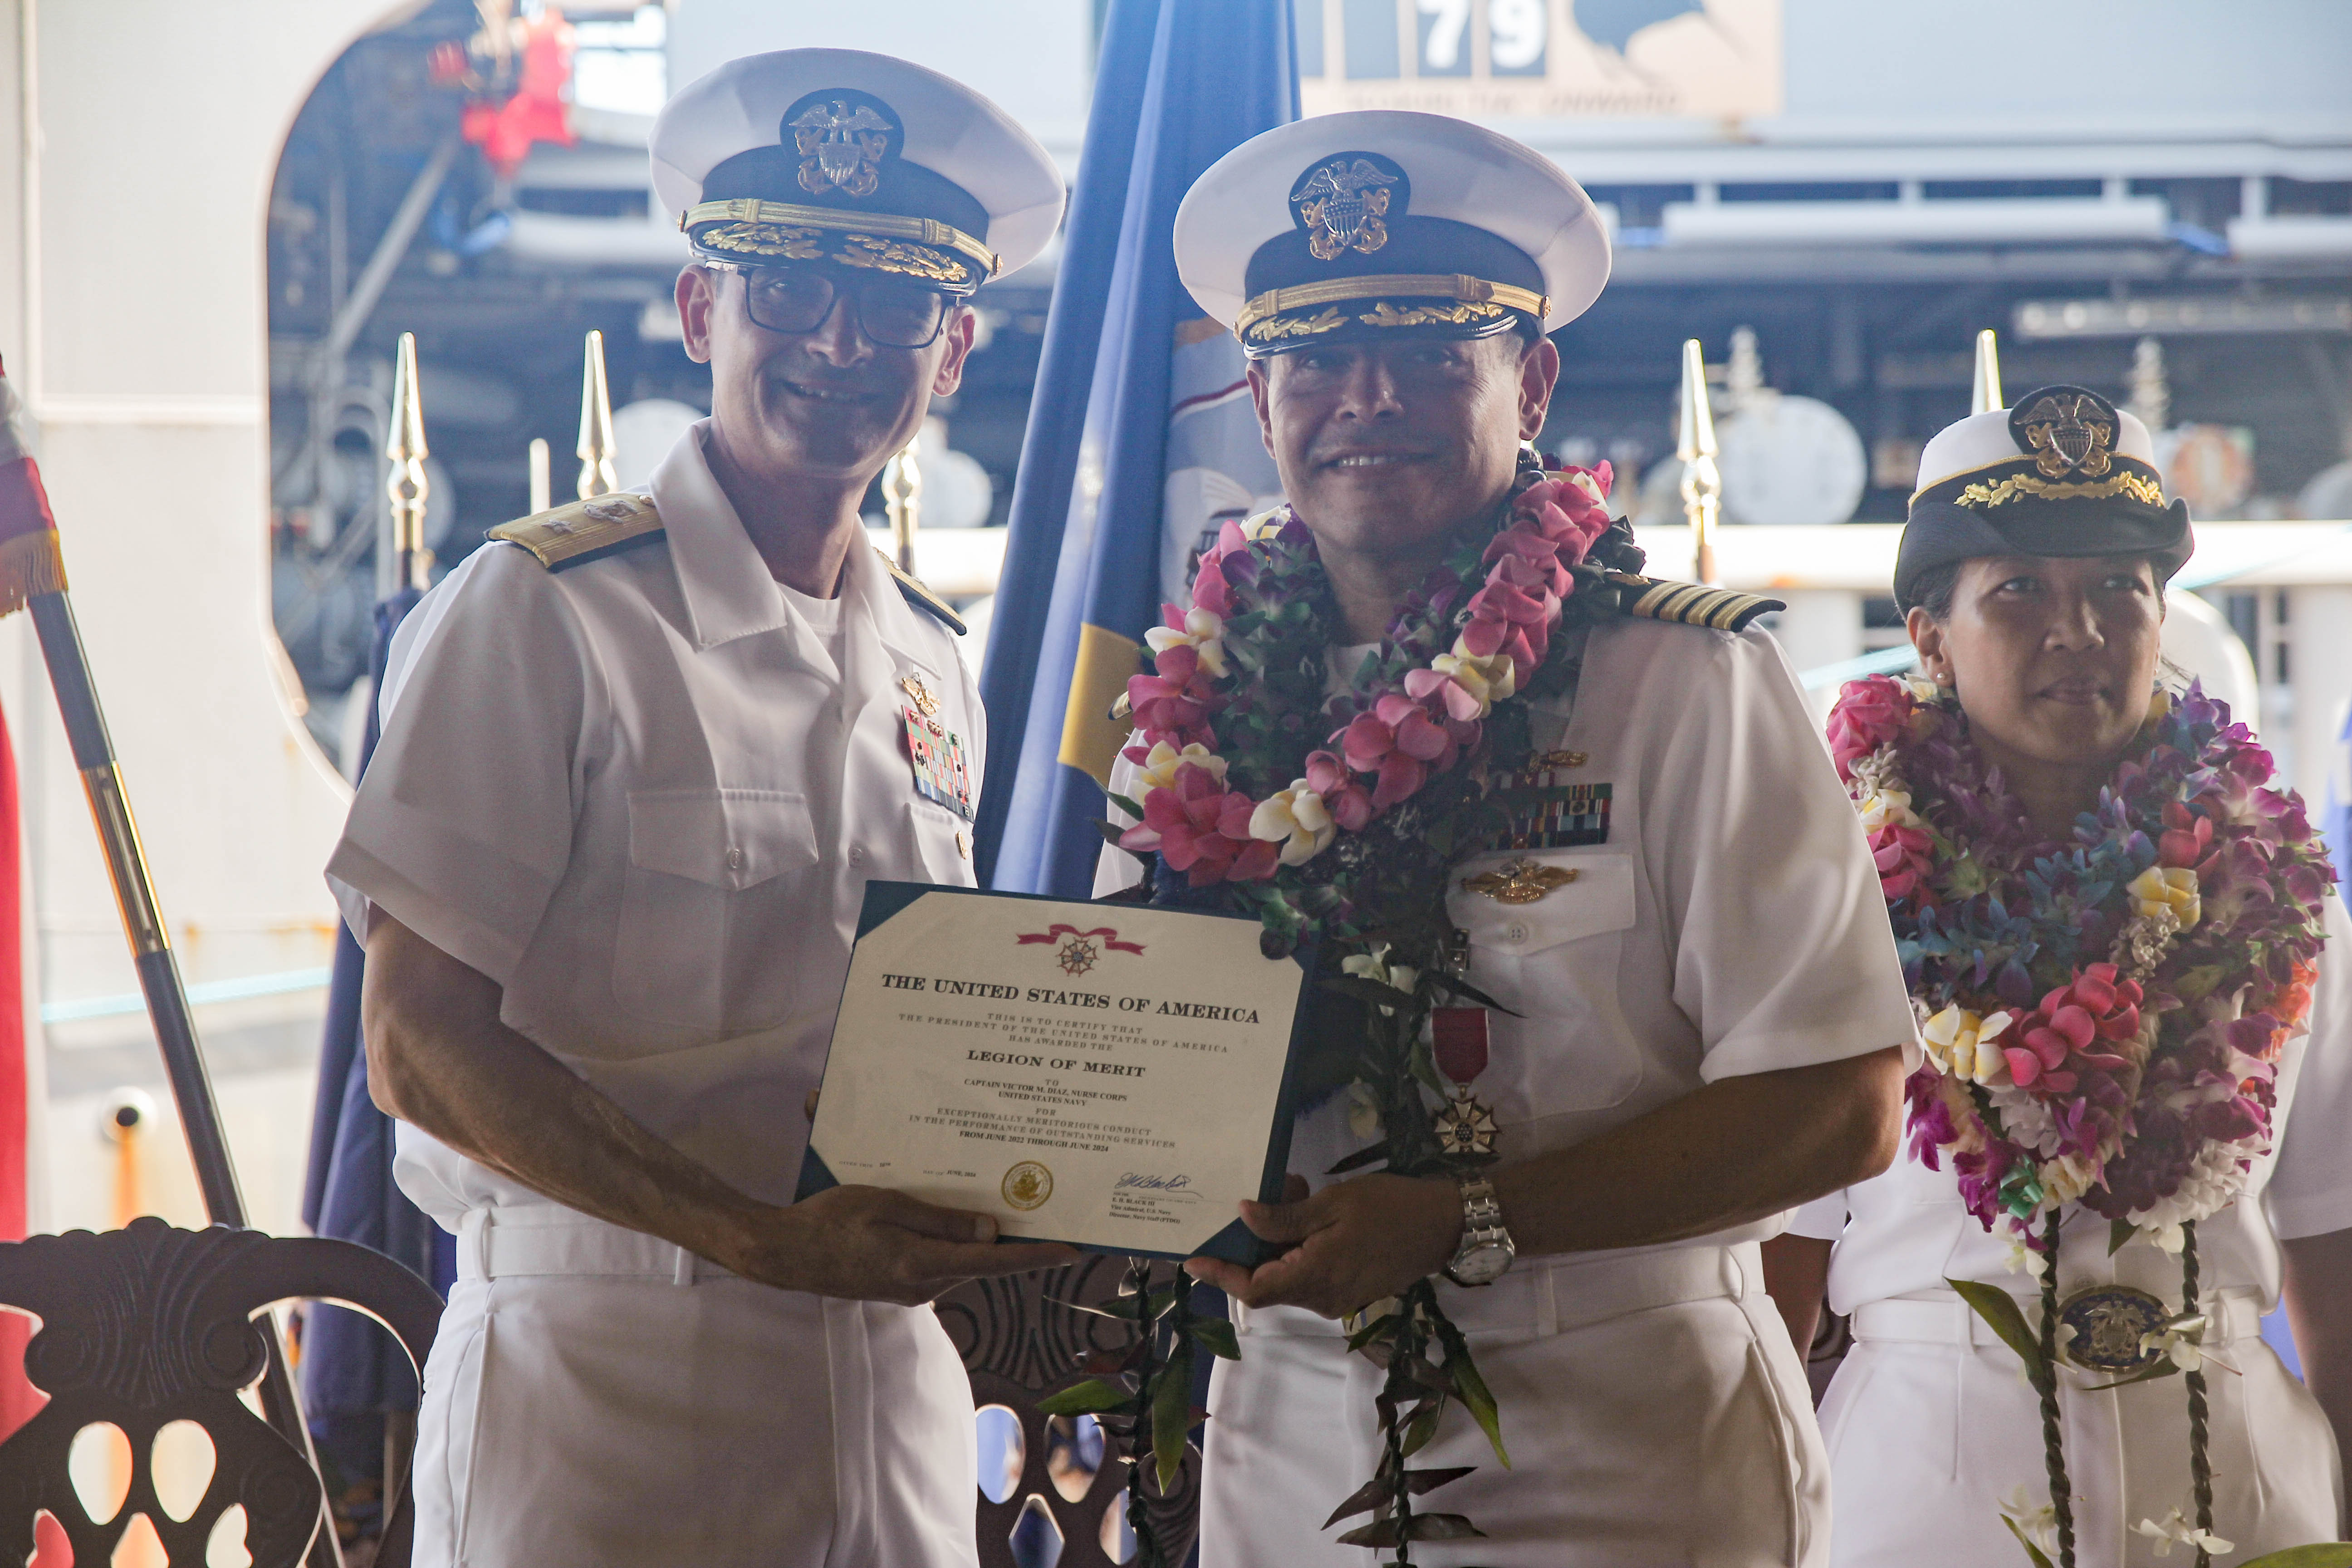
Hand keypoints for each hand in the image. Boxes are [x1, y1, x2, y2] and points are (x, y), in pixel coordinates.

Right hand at [720, 1185, 1076, 1305]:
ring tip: (1004, 1206)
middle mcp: (923, 1285)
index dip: (1036, 1255)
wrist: (784, 1253)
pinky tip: (954, 1219)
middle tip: (1043, 1208)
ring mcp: (911, 1288)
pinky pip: (939, 1261)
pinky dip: (952, 1242)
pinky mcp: (898, 1283)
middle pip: (983, 1261)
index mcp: (921, 1266)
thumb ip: (940, 1220)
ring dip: (980, 1239)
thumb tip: (991, 1230)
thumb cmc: (831, 1221)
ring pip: (961, 1260)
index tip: (1071, 1249)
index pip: (994, 1262)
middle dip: (1014, 1239)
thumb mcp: (887, 1206)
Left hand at [1183, 1174, 1462, 1318]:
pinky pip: (1311, 1272)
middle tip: (1260, 1197)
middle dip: (1254, 1243)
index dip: (1220, 1275)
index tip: (1193, 1258)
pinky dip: (1301, 1246)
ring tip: (1295, 1191)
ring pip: (1289, 1274)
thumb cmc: (1389, 1208)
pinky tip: (1312, 1210)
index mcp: (1315, 1279)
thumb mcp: (1332, 1204)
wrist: (1444, 1225)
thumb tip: (1242, 1216)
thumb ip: (1285, 1218)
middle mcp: (1322, 1299)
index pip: (1252, 1289)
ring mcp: (1338, 1297)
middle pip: (1268, 1282)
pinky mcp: (1351, 1290)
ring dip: (1281, 1239)